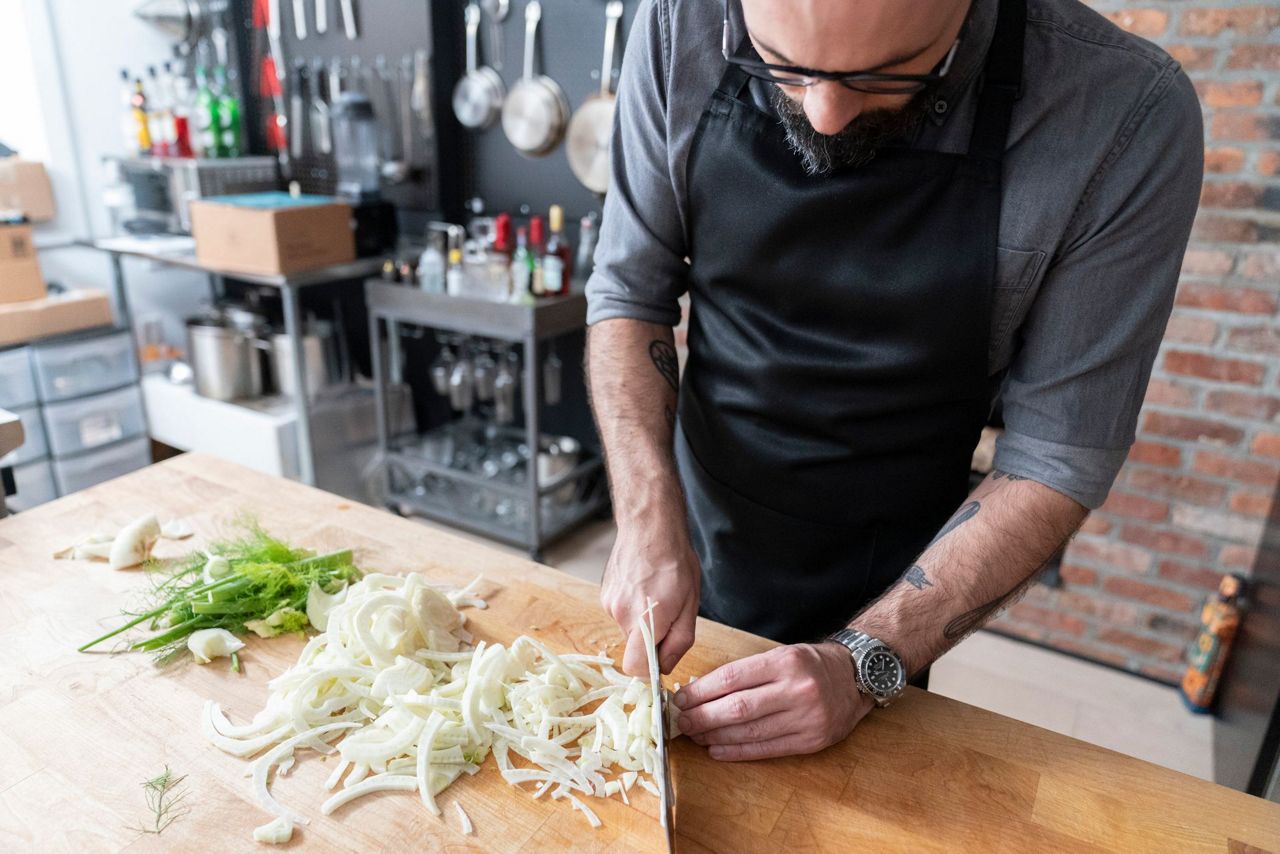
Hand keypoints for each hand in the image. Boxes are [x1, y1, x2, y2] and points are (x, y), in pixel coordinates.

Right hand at [600, 517, 700, 676]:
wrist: (650, 526)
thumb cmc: (676, 562)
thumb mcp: (690, 605)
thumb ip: (678, 642)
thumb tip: (664, 668)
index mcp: (645, 620)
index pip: (635, 668)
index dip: (649, 670)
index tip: (661, 658)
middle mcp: (622, 615)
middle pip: (634, 648)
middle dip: (651, 639)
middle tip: (669, 614)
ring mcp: (609, 603)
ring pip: (628, 629)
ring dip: (643, 621)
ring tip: (657, 594)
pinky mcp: (605, 594)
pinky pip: (621, 613)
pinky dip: (633, 607)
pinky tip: (644, 586)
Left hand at [673, 642, 872, 760]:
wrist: (856, 677)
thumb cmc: (811, 664)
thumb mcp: (780, 655)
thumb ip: (745, 673)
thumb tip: (701, 690)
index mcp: (786, 662)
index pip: (733, 678)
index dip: (702, 692)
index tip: (680, 699)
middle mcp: (798, 689)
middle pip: (739, 707)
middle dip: (703, 716)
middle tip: (681, 721)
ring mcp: (807, 718)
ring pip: (751, 731)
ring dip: (716, 736)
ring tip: (695, 735)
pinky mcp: (812, 741)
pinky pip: (768, 749)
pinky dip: (738, 751)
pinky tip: (717, 749)